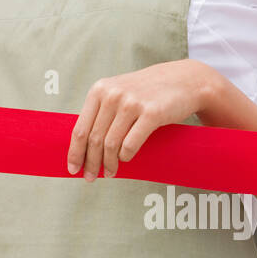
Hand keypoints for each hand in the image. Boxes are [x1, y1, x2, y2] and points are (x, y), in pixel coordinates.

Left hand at [66, 59, 212, 180]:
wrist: (184, 79)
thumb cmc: (147, 91)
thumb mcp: (119, 92)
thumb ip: (101, 111)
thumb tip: (82, 146)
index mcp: (99, 90)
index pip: (80, 128)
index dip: (75, 152)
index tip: (73, 169)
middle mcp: (112, 95)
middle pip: (94, 139)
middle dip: (91, 162)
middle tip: (91, 178)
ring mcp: (132, 103)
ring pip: (111, 144)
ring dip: (109, 163)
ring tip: (110, 173)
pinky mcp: (152, 113)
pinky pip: (131, 143)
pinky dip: (126, 156)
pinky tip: (126, 160)